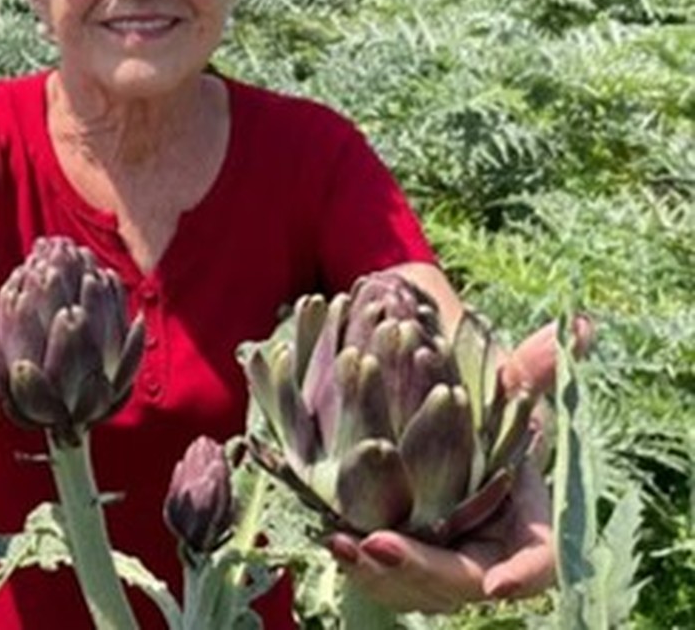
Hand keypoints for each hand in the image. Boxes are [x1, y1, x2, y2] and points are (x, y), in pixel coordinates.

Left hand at [326, 315, 593, 612]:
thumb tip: (580, 326)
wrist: (422, 404)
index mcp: (523, 514)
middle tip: (380, 544)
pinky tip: (334, 542)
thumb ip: (534, 364)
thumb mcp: (497, 379)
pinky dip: (361, 567)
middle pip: (467, 581)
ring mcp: (443, 558)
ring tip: (344, 543)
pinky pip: (386, 581)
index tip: (497, 584)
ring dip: (383, 576)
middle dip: (425, 571)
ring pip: (421, 589)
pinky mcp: (403, 560)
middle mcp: (486, 546)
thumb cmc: (471, 395)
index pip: (541, 559)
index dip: (525, 575)